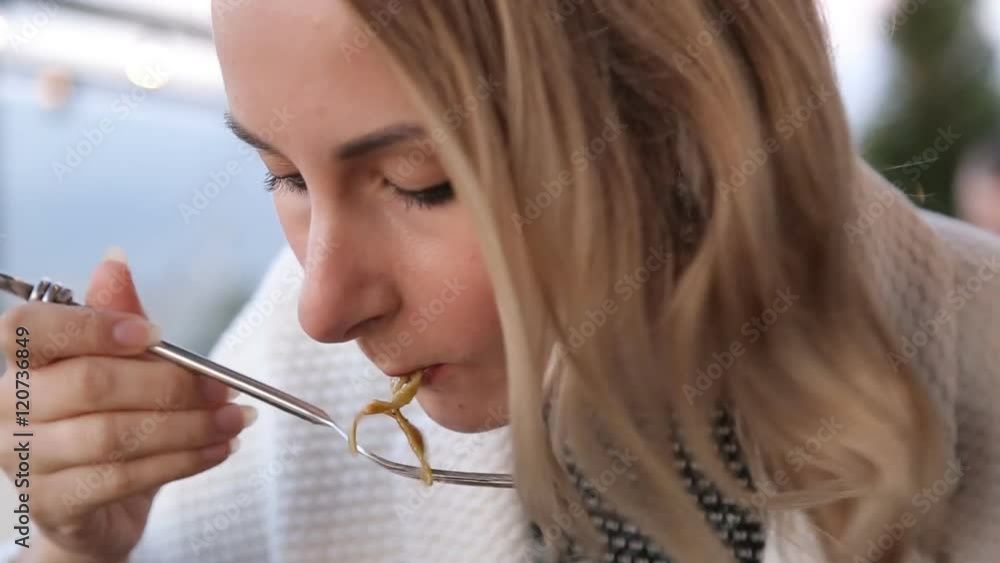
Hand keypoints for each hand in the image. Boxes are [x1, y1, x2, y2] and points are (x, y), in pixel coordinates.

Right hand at [0, 249, 255, 561]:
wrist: (101, 508)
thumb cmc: (111, 422)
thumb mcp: (122, 366)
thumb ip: (118, 318)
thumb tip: (114, 261)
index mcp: (24, 362)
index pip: (30, 329)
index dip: (92, 326)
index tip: (156, 333)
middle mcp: (9, 408)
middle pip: (90, 383)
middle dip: (171, 384)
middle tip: (224, 386)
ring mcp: (24, 461)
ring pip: (114, 434)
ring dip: (188, 426)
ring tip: (234, 419)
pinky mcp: (53, 504)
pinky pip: (124, 478)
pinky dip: (183, 461)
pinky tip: (219, 448)